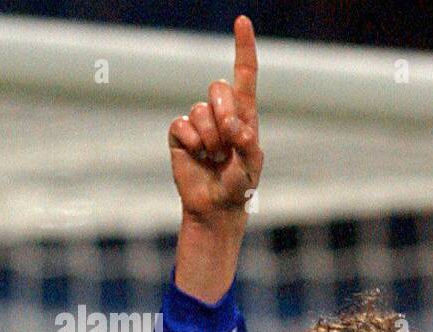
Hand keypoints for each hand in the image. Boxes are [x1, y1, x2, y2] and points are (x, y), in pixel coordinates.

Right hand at [167, 15, 262, 223]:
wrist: (216, 209)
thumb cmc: (239, 188)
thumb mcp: (252, 167)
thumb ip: (248, 143)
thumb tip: (234, 123)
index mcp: (246, 116)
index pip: (245, 76)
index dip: (243, 48)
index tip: (242, 21)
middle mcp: (222, 114)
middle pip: (218, 87)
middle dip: (224, 113)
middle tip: (229, 142)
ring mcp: (199, 123)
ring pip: (200, 110)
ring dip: (210, 137)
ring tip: (215, 157)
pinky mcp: (180, 134)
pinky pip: (182, 125)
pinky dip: (192, 143)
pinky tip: (198, 157)